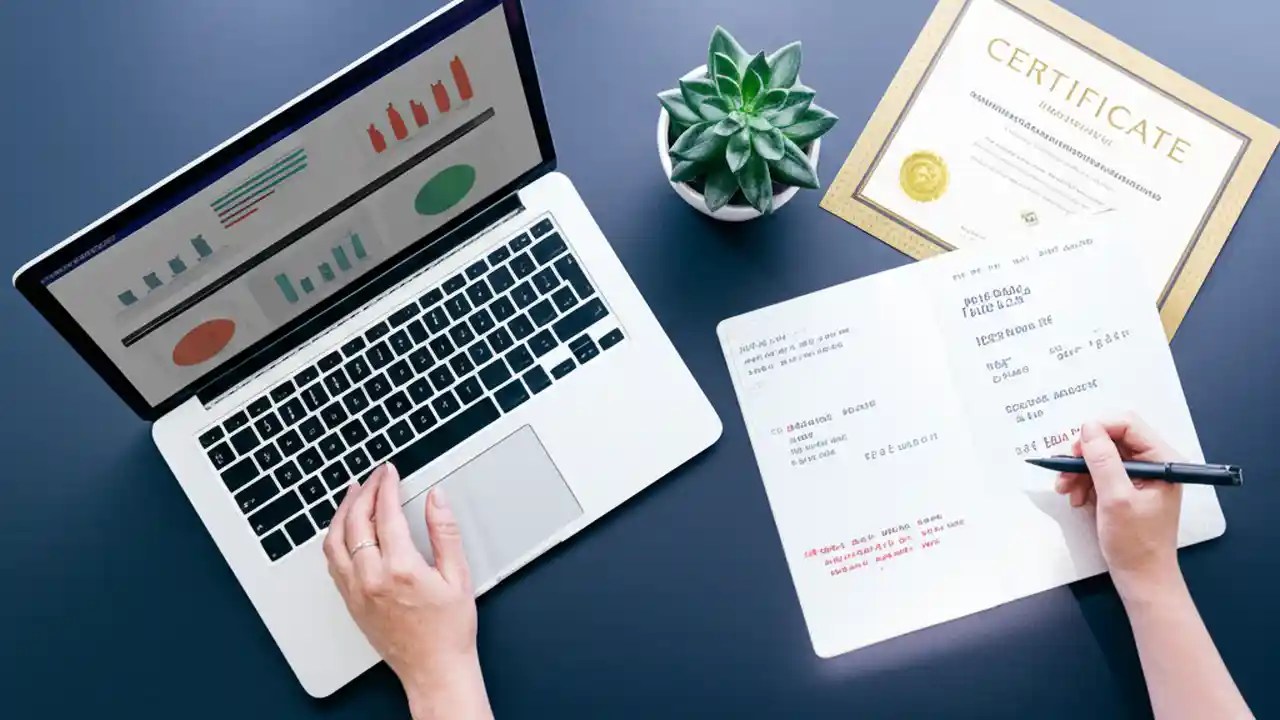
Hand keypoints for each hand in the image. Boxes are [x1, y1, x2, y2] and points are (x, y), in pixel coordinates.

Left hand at [323, 464, 491, 719]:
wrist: (434, 669)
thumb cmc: (449, 629)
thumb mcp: (458, 575)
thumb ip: (445, 531)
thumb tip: (436, 498)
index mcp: (400, 569)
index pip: (385, 513)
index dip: (386, 486)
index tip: (390, 471)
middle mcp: (371, 578)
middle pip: (355, 522)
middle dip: (363, 492)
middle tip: (374, 477)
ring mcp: (356, 591)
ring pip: (334, 541)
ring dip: (342, 512)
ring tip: (352, 494)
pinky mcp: (350, 602)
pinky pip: (332, 562)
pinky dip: (335, 537)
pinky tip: (344, 528)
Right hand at [1054, 414, 1183, 598]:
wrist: (1141, 579)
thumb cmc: (1135, 542)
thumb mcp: (1116, 499)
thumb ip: (1103, 461)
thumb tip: (1088, 427)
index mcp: (1162, 461)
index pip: (1128, 425)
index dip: (1098, 430)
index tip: (1075, 448)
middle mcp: (1153, 464)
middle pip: (1112, 440)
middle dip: (1085, 455)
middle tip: (1064, 472)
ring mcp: (1139, 478)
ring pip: (1101, 457)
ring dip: (1079, 471)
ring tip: (1066, 491)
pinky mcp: (1126, 490)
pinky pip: (1100, 474)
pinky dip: (1084, 483)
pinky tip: (1077, 499)